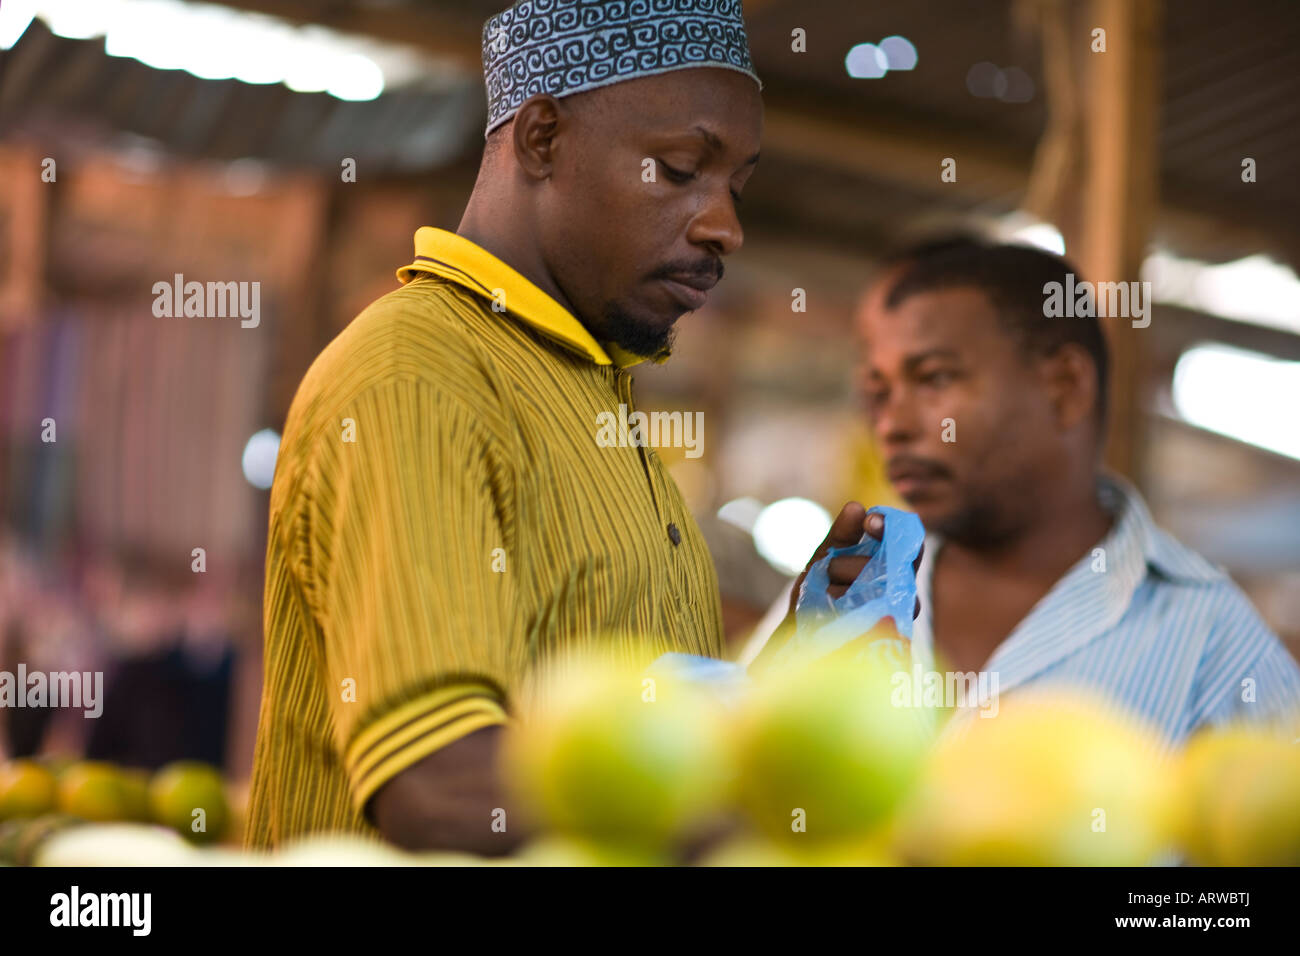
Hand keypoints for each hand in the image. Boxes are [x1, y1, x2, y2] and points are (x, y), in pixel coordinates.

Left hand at [785, 501, 922, 619]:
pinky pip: (869, 618)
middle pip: (892, 568)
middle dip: (856, 564)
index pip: (909, 543)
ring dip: (844, 589)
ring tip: (826, 593)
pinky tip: (831, 608)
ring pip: (878, 592)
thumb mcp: (829, 553)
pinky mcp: (886, 636)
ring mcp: (897, 613)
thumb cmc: (822, 584)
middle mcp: (901, 587)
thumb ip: (844, 532)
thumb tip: (856, 507)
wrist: (803, 626)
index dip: (892, 529)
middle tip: (831, 569)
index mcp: (894, 563)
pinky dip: (844, 609)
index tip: (870, 521)